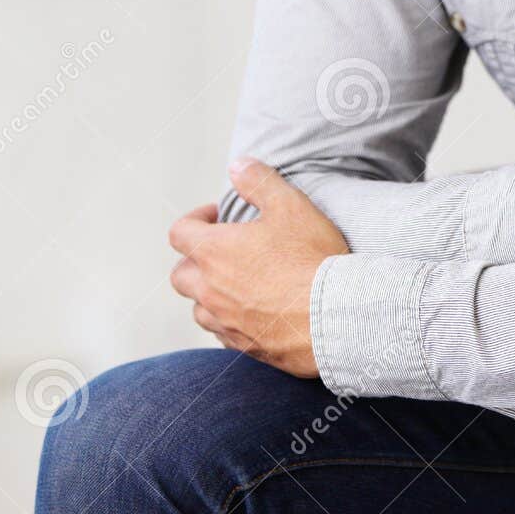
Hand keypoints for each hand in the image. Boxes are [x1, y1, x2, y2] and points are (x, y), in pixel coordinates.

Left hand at [168, 157, 348, 375]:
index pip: (180, 233)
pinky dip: (230, 320)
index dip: (195, 219)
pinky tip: (254, 312)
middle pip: (180, 275)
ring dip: (209, 294)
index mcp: (214, 252)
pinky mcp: (244, 347)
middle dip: (195, 260)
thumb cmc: (311, 259)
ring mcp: (225, 322)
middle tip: (223, 251)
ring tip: (236, 283)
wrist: (334, 316)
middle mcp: (210, 289)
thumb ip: (259, 181)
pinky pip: (223, 333)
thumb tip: (238, 166)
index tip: (218, 216)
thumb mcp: (290, 205)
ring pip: (198, 309)